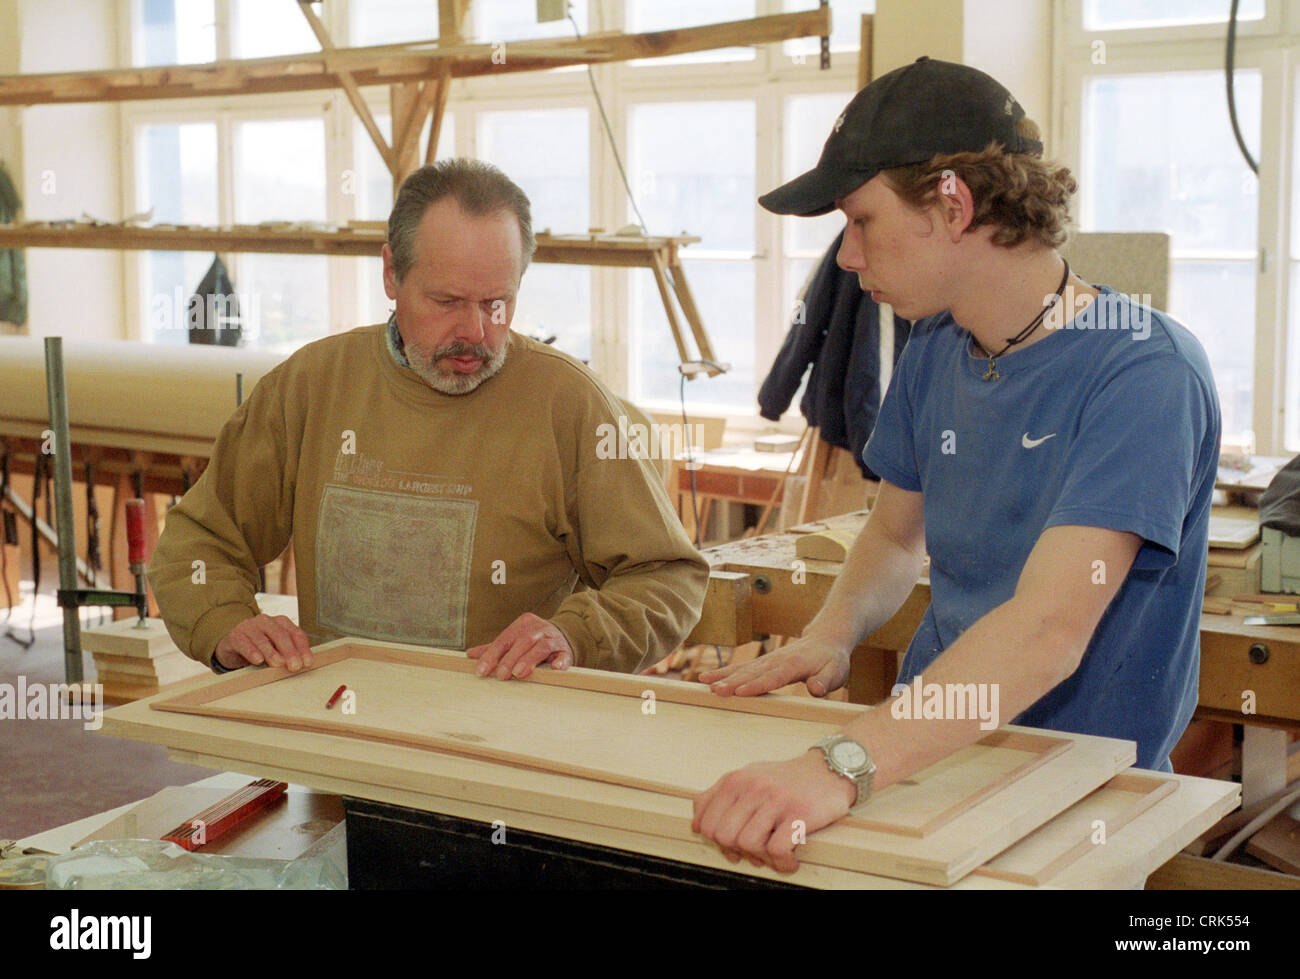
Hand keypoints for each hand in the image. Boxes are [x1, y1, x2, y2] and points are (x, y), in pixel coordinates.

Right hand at [214, 614, 313, 671]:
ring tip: (278, 664)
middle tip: (295, 666)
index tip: (307, 662)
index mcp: (280, 622)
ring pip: (262, 639)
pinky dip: (252, 652)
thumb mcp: (275, 650)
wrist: (231, 647)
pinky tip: (257, 660)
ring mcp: (249, 627)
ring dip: (271, 653)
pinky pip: (244, 643)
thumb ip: (288, 654)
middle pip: (281, 635)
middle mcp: (266, 621)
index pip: (296, 634)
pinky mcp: (235, 636)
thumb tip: (301, 665)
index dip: (303, 648)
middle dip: (290, 651)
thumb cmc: (258, 648)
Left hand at [466, 613, 573, 679]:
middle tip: (501, 675)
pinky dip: (560, 662)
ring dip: (530, 660)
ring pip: (541, 647)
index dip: (492, 655)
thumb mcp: (513, 640)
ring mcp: (553, 639)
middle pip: (523, 641)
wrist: (562, 636)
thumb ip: (494, 648)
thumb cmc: (533, 641)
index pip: (505, 639)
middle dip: (510, 659)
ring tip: (519, 673)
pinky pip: (564, 656)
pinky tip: (555, 669)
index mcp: (523, 624)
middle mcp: (538, 628)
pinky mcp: (566, 651)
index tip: (482, 670)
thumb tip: (471, 655)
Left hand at [692, 751, 855, 872]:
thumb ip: (718, 797)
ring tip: (774, 854)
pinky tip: (790, 859)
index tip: (733, 847)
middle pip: (723, 835)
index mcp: (735, 780)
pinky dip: (782, 863)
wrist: (828, 770)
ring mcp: (775, 799)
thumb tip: (696, 826)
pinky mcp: (799, 813)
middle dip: (736, 851)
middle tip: (755, 852)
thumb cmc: (785, 780)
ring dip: (761, 857)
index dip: (716, 842)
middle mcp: (752, 787)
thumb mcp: (747, 778)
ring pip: (747, 843)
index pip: (705, 822)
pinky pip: (777, 850)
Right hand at [699, 634, 850, 697]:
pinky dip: (724, 672)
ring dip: (724, 676)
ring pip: (743, 669)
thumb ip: (825, 681)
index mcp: (794, 665)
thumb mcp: (836, 672)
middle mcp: (777, 660)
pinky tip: (708, 678)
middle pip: (752, 673)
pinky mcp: (762, 663)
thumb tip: (816, 689)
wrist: (826, 638)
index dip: (756, 685)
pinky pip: (741, 667)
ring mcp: (768, 660)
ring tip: (705, 683)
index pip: (773, 677)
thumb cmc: (832, 660)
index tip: (739, 692)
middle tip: (716, 691)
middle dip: (733, 682)